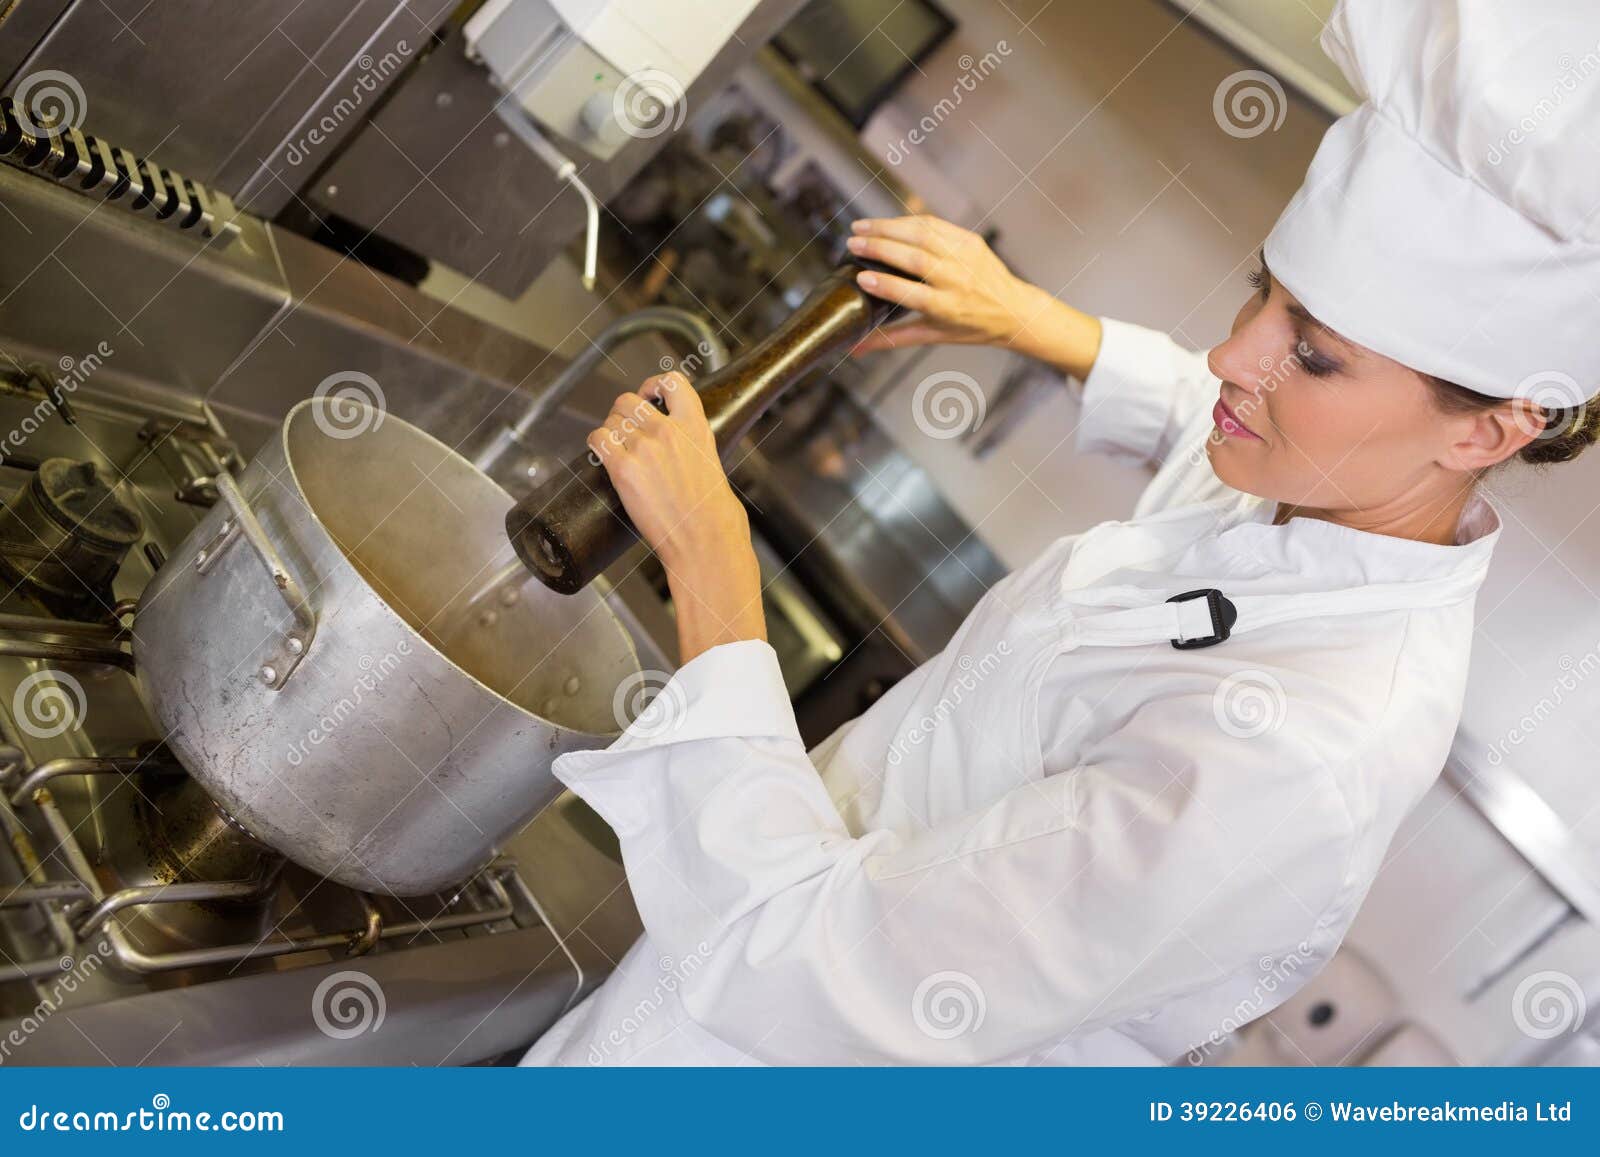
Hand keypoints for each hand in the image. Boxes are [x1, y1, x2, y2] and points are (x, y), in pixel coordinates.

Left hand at [587, 372, 764, 661]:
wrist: (705, 543)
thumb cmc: (716, 517)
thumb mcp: (713, 464)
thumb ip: (694, 447)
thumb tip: (683, 452)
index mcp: (695, 427)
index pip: (671, 382)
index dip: (653, 384)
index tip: (649, 395)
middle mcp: (667, 431)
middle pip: (628, 400)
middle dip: (624, 413)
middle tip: (626, 431)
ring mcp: (643, 449)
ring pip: (611, 420)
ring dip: (610, 432)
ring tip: (617, 450)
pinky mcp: (623, 470)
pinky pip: (597, 440)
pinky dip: (597, 445)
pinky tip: (603, 456)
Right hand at [847, 215, 1102, 378]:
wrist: (1014, 309)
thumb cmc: (970, 326)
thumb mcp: (932, 335)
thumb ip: (891, 339)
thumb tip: (854, 349)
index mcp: (947, 308)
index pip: (911, 294)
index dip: (885, 284)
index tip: (861, 276)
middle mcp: (957, 280)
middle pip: (915, 260)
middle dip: (880, 247)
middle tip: (852, 243)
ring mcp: (965, 257)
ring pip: (922, 234)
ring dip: (888, 227)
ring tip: (861, 227)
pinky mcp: (969, 240)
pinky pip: (934, 225)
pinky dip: (907, 221)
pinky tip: (887, 223)